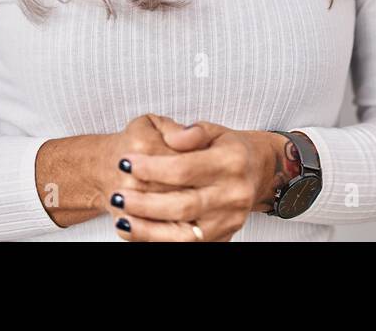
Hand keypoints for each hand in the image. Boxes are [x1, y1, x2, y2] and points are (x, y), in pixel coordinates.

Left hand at [109, 118, 285, 241]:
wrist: (258, 170)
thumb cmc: (228, 148)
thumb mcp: (212, 130)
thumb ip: (190, 133)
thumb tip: (172, 138)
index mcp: (231, 161)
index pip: (185, 168)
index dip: (152, 167)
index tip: (126, 162)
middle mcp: (234, 194)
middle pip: (183, 204)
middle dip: (145, 203)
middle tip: (118, 195)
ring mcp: (229, 220)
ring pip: (184, 234)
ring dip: (148, 229)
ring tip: (121, 218)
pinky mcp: (223, 237)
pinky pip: (187, 245)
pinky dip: (158, 240)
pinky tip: (137, 231)